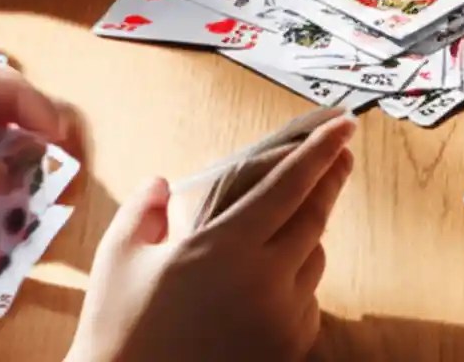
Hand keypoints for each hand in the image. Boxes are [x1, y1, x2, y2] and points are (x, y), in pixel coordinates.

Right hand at [67, 114, 355, 361]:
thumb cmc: (119, 330)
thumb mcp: (119, 259)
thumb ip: (144, 210)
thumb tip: (162, 182)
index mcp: (227, 248)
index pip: (289, 186)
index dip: (320, 151)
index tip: (344, 124)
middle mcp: (267, 280)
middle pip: (315, 217)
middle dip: (331, 179)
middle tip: (342, 153)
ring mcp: (284, 317)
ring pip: (314, 258)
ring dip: (308, 234)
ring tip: (286, 223)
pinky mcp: (291, 346)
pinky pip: (307, 299)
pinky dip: (296, 281)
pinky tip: (268, 282)